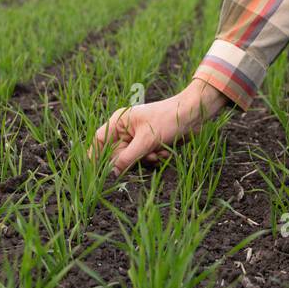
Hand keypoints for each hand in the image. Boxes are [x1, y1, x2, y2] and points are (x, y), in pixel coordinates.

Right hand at [89, 78, 230, 173]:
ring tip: (158, 151)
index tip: (95, 173)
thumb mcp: (146, 141)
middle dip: (132, 159)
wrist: (193, 114)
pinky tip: (165, 151)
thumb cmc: (168, 120)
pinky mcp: (150, 143)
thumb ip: (127, 158)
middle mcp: (126, 129)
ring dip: (146, 159)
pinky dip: (155, 157)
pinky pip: (145, 158)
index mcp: (119, 122)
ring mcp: (138, 136)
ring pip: (133, 158)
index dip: (95, 156)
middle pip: (117, 154)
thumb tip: (112, 173)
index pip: (99, 140)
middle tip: (146, 156)